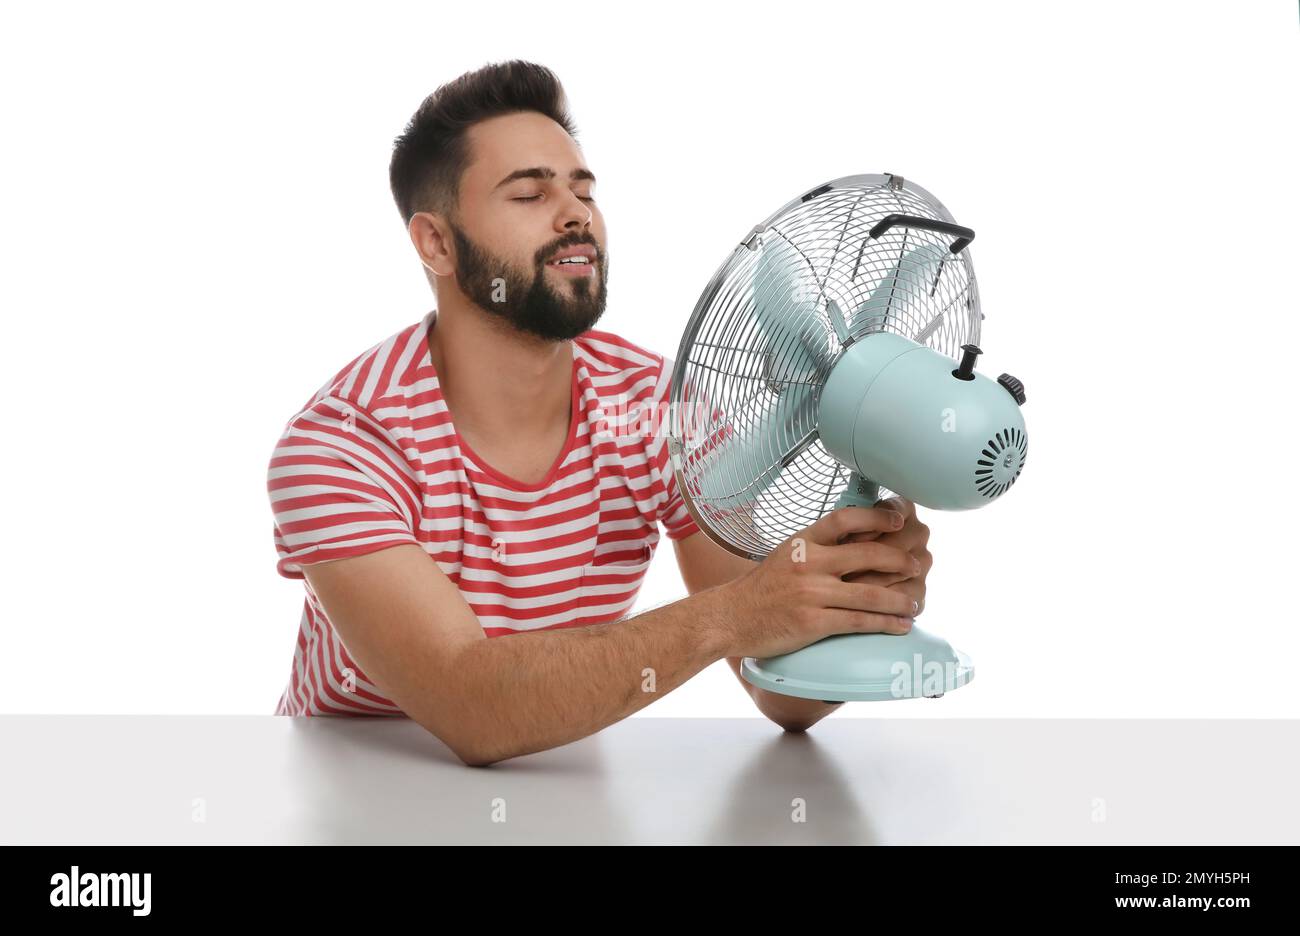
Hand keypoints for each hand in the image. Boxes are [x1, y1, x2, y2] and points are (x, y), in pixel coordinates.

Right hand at [716, 505, 920, 659]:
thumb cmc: (760, 589)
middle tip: (917, 567)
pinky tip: (900, 625)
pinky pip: (858, 621)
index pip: (844, 518)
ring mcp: (811, 593)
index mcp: (802, 542)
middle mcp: (808, 563)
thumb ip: (816, 549)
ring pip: (870, 594)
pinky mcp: (812, 622)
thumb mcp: (785, 556)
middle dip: (900, 561)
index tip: (898, 523)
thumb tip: (855, 543)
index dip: (876, 517)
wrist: (730, 617)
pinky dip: (885, 624)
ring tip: (916, 603)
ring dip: (900, 600)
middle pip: (867, 555)